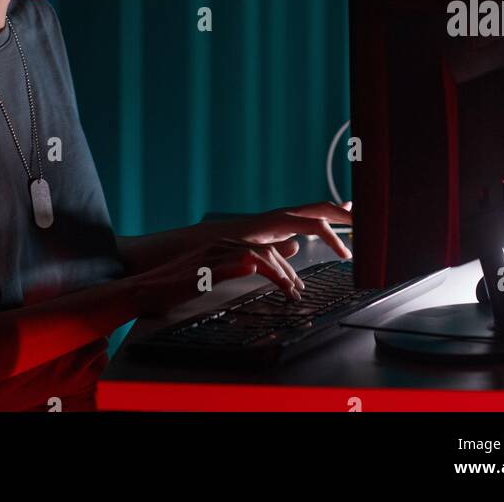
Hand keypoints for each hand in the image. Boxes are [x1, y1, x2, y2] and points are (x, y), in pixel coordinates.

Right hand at [128, 201, 352, 318]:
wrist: (153, 284)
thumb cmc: (193, 276)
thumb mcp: (236, 260)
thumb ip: (267, 250)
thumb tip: (294, 245)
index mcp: (250, 232)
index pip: (293, 217)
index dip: (322, 212)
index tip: (350, 210)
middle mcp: (242, 233)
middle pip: (291, 221)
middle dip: (324, 223)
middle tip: (350, 234)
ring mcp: (229, 246)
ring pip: (269, 252)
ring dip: (287, 274)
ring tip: (296, 294)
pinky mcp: (218, 262)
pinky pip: (250, 265)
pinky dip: (267, 273)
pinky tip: (278, 283)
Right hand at [129, 235, 307, 317]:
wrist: (145, 289)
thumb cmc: (174, 285)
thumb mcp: (209, 273)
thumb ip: (233, 265)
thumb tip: (257, 263)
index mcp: (222, 245)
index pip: (263, 249)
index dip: (283, 265)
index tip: (294, 282)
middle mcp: (221, 245)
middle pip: (266, 252)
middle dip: (288, 271)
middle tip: (298, 290)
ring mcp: (215, 255)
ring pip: (259, 256)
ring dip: (280, 274)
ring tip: (290, 292)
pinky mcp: (208, 268)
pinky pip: (239, 265)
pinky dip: (258, 270)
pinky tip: (269, 278)